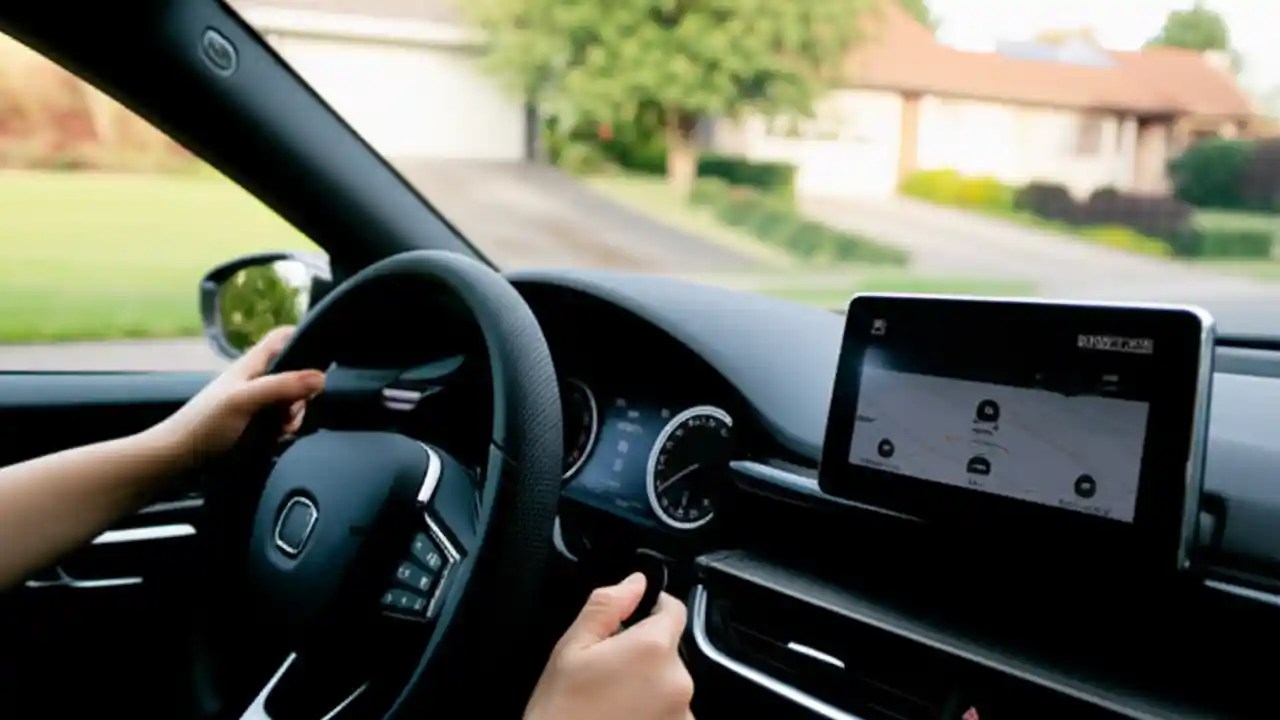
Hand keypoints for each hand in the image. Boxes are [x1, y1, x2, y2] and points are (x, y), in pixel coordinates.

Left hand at [154, 326, 324, 466]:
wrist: (176, 460)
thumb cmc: (202, 425)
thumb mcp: (245, 400)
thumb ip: (282, 386)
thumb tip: (322, 378)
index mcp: (251, 365)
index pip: (283, 338)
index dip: (303, 339)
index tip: (321, 359)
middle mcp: (256, 381)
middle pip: (295, 374)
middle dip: (304, 391)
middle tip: (293, 410)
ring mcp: (255, 404)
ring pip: (291, 400)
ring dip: (295, 414)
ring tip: (284, 430)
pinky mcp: (254, 426)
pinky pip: (282, 421)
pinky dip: (286, 429)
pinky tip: (278, 439)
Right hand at [524, 573, 694, 719]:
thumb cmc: (560, 711)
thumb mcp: (571, 649)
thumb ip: (607, 607)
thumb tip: (636, 583)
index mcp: (652, 648)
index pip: (674, 610)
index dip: (653, 608)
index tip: (633, 619)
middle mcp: (678, 680)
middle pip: (669, 650)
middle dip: (643, 653)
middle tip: (607, 671)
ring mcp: (683, 714)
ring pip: (669, 682)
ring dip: (649, 685)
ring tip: (612, 701)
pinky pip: (671, 711)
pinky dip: (652, 712)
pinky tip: (622, 717)